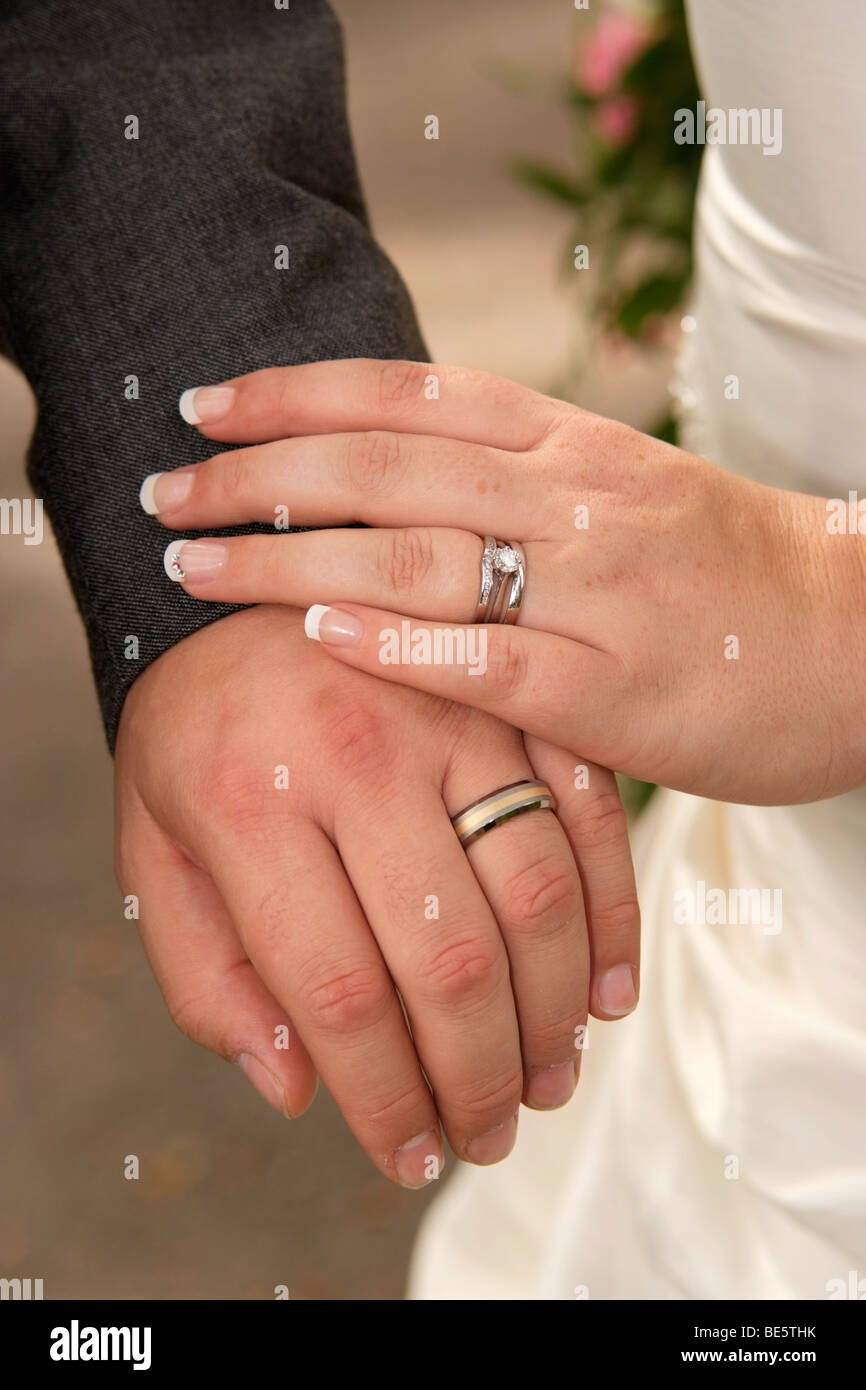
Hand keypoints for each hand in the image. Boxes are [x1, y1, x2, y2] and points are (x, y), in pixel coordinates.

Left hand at [115, 604, 639, 1186]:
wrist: (237, 591)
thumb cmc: (192, 740)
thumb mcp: (152, 852)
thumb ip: (206, 976)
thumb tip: (297, 1089)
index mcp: (250, 802)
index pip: (337, 990)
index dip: (385, 1097)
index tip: (408, 1156)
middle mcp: (356, 754)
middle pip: (449, 957)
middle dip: (479, 1076)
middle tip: (488, 1135)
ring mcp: (446, 714)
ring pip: (534, 893)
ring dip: (555, 1012)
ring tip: (547, 1082)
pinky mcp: (509, 696)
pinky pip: (586, 813)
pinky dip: (613, 914)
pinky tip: (609, 992)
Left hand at [148, 359, 865, 804]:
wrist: (860, 636)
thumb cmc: (731, 571)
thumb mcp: (626, 488)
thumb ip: (522, 476)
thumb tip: (400, 470)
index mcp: (573, 443)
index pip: (411, 393)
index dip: (296, 393)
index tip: (207, 406)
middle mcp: (576, 497)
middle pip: (388, 467)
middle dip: (260, 476)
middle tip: (167, 494)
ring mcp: (597, 589)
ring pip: (419, 557)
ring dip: (294, 560)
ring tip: (198, 567)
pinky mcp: (616, 686)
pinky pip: (492, 661)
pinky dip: (399, 649)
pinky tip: (318, 642)